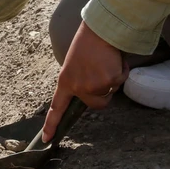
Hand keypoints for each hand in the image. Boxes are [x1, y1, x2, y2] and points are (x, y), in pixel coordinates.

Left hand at [42, 21, 126, 142]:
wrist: (100, 28)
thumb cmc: (87, 42)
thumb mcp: (74, 63)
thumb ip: (78, 79)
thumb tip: (89, 91)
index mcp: (65, 81)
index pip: (57, 107)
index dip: (52, 124)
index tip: (48, 139)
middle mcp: (79, 87)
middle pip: (96, 104)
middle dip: (104, 93)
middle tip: (102, 72)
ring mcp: (94, 86)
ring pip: (110, 92)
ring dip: (112, 79)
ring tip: (106, 60)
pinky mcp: (109, 81)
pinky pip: (120, 80)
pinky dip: (122, 70)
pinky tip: (114, 58)